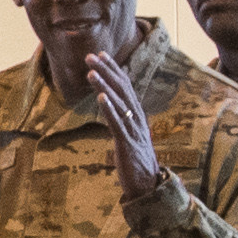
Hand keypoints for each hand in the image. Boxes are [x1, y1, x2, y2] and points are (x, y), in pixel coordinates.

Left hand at [77, 36, 166, 198]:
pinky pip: (118, 124)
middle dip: (106, 71)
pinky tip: (100, 98)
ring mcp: (134, 130)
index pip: (125, 85)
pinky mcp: (128, 143)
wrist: (148, 184)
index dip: (113, 69)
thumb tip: (109, 103)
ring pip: (119, 103)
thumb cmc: (135, 158)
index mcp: (137, 114)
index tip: (101, 54)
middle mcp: (137, 118)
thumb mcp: (128, 133)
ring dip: (104, 86)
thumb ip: (121, 117)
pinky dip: (110, 109)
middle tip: (90, 56)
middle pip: (121, 89)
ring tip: (91, 72)